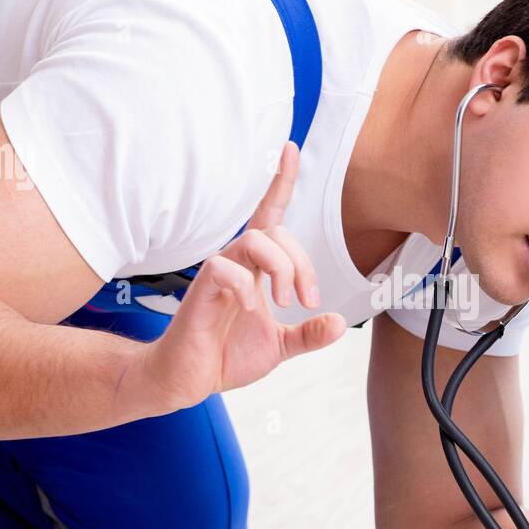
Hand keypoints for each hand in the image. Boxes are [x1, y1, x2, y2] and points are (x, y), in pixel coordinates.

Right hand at [131, 141, 346, 409]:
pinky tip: (250, 310)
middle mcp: (238, 264)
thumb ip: (310, 334)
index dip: (280, 182)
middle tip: (305, 301)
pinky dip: (245, 288)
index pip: (270, 216)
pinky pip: (223, 267)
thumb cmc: (226, 355)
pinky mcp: (201, 290)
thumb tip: (339, 323)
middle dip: (301, 263)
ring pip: (255, 240)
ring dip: (280, 269)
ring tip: (283, 302)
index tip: (290, 148)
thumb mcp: (281, 346)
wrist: (188, 380)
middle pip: (276, 232)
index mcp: (256, 270)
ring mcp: (219, 274)